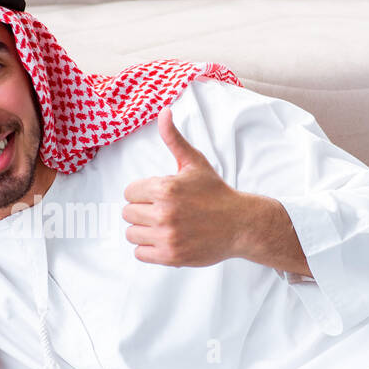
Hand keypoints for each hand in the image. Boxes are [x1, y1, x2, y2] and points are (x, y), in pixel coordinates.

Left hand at [122, 106, 247, 267]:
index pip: (129, 192)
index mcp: (165, 188)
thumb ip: (173, 139)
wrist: (240, 224)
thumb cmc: (216, 193)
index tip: (158, 196)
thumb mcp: (194, 163)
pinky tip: (164, 240)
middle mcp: (164, 213)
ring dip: (144, 231)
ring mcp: (167, 236)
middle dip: (143, 211)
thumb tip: (164, 111)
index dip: (142, 193)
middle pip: (128, 213)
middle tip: (163, 211)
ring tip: (163, 226)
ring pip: (132, 234)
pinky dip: (148, 249)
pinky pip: (140, 253)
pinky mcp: (171, 256)